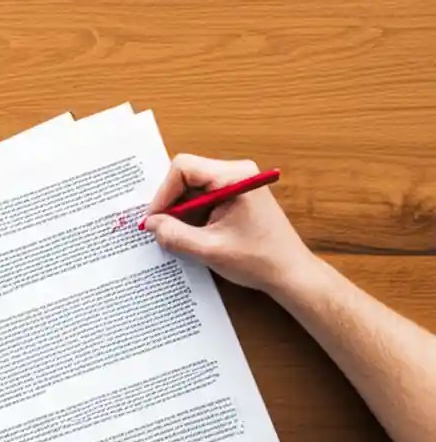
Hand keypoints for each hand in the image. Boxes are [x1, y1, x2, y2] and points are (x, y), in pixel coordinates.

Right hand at [141, 154, 316, 294]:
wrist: (290, 273)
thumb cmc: (259, 260)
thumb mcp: (209, 250)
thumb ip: (175, 235)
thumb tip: (150, 224)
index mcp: (234, 177)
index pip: (183, 168)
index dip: (163, 193)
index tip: (155, 219)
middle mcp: (236, 173)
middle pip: (186, 177)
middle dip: (171, 204)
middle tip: (162, 229)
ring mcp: (237, 184)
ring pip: (192, 189)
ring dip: (181, 212)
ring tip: (180, 237)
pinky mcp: (235, 196)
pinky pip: (203, 198)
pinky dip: (192, 216)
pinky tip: (192, 236)